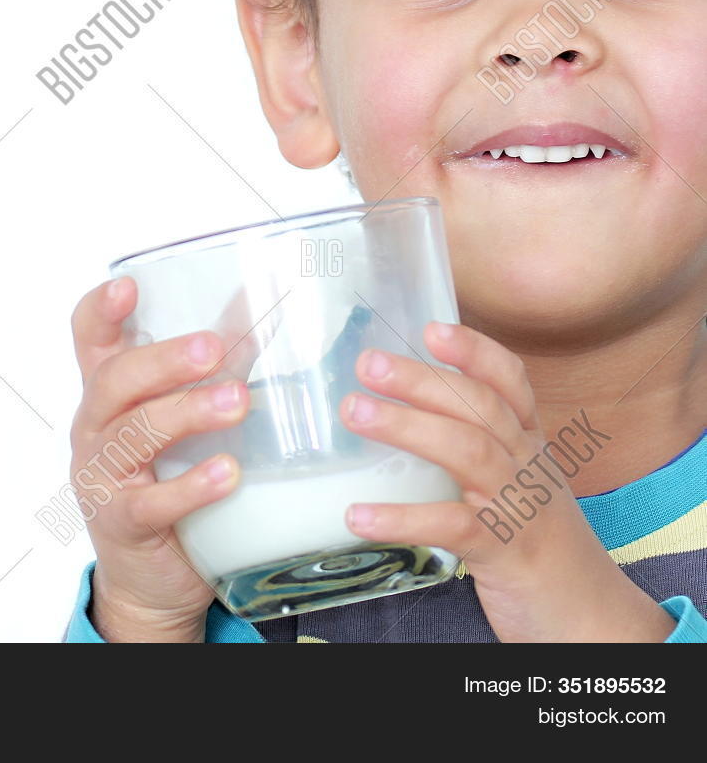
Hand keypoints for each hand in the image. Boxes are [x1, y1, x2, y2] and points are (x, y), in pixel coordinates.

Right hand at [68, 277, 249, 641]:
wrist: (149, 578)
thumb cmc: (167, 482)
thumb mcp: (181, 420)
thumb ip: (211, 368)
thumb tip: (260, 307)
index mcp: (106, 394)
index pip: (89, 339)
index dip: (101, 310)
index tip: (127, 285)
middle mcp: (94, 428)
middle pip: (113, 381)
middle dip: (161, 360)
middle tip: (212, 348)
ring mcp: (102, 476)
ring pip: (132, 435)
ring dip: (184, 413)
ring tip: (235, 401)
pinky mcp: (123, 522)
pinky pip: (152, 502)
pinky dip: (192, 487)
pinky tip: (228, 475)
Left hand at [340, 321, 674, 641]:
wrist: (590, 617)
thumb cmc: (538, 545)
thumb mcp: (515, 487)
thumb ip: (473, 451)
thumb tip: (398, 418)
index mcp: (528, 447)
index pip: (510, 384)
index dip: (475, 352)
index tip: (431, 327)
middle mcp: (527, 467)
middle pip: (480, 408)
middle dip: (423, 379)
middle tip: (367, 363)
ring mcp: (520, 506)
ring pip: (469, 452)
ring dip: (407, 427)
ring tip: (354, 412)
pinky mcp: (505, 551)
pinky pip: (451, 527)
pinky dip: (403, 518)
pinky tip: (357, 516)